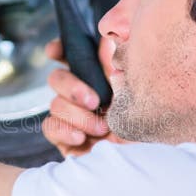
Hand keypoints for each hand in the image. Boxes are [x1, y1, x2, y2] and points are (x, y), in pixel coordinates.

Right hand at [42, 35, 130, 157]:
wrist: (144, 156)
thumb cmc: (141, 122)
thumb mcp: (131, 90)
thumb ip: (115, 65)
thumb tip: (105, 38)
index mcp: (95, 76)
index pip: (70, 55)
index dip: (58, 49)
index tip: (55, 52)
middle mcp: (79, 93)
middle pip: (56, 78)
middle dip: (72, 88)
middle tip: (95, 101)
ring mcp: (70, 116)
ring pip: (55, 105)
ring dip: (79, 116)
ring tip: (103, 128)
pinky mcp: (64, 137)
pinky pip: (50, 127)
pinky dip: (65, 130)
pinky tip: (82, 137)